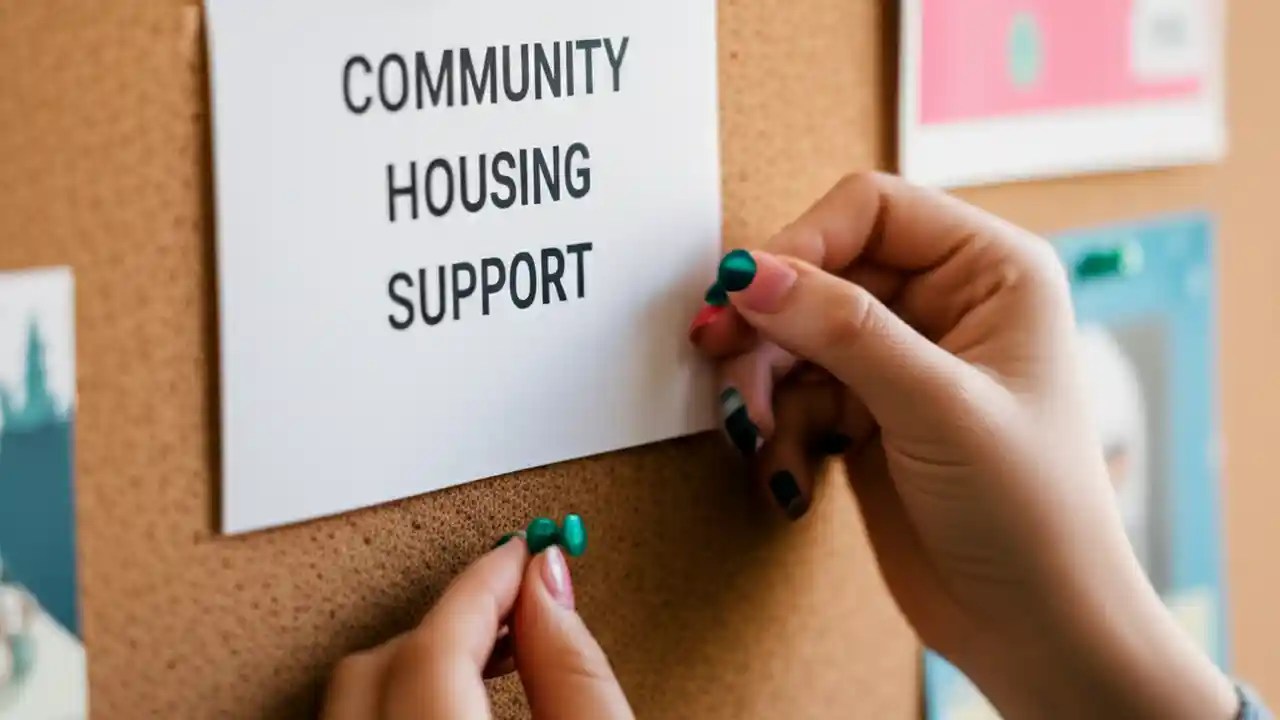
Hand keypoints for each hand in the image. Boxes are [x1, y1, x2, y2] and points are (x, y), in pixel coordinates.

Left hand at [322, 540, 632, 719]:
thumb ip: (574, 670)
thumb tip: (546, 583)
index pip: (437, 643)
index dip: (487, 581)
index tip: (526, 550)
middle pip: (384, 660)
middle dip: (453, 618)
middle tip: (520, 596)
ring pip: (358, 691)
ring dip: (422, 653)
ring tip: (495, 646)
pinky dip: (401, 692)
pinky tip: (456, 695)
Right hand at [692, 173, 1234, 718]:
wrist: (1034, 629)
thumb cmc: (1033, 514)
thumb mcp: (937, 408)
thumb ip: (843, 330)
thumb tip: (754, 273)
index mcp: (992, 272)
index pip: (872, 211)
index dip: (804, 242)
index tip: (748, 293)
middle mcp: (947, 305)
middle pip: (823, 273)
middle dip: (772, 322)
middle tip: (720, 353)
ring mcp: (905, 362)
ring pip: (798, 334)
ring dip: (764, 380)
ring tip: (756, 429)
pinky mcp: (872, 414)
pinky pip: (796, 392)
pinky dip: (779, 426)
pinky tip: (790, 469)